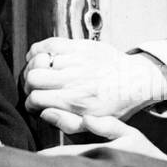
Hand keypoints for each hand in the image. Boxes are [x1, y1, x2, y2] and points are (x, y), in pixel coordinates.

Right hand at [23, 39, 166, 125]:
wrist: (137, 80)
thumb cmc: (114, 104)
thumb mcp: (94, 122)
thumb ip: (67, 122)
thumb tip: (43, 113)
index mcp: (76, 101)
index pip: (36, 98)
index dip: (30, 103)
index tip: (35, 103)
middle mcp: (75, 80)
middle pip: (33, 78)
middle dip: (29, 84)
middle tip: (36, 87)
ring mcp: (77, 60)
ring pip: (39, 60)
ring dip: (35, 68)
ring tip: (43, 73)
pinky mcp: (80, 46)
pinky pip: (49, 43)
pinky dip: (40, 50)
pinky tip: (44, 57)